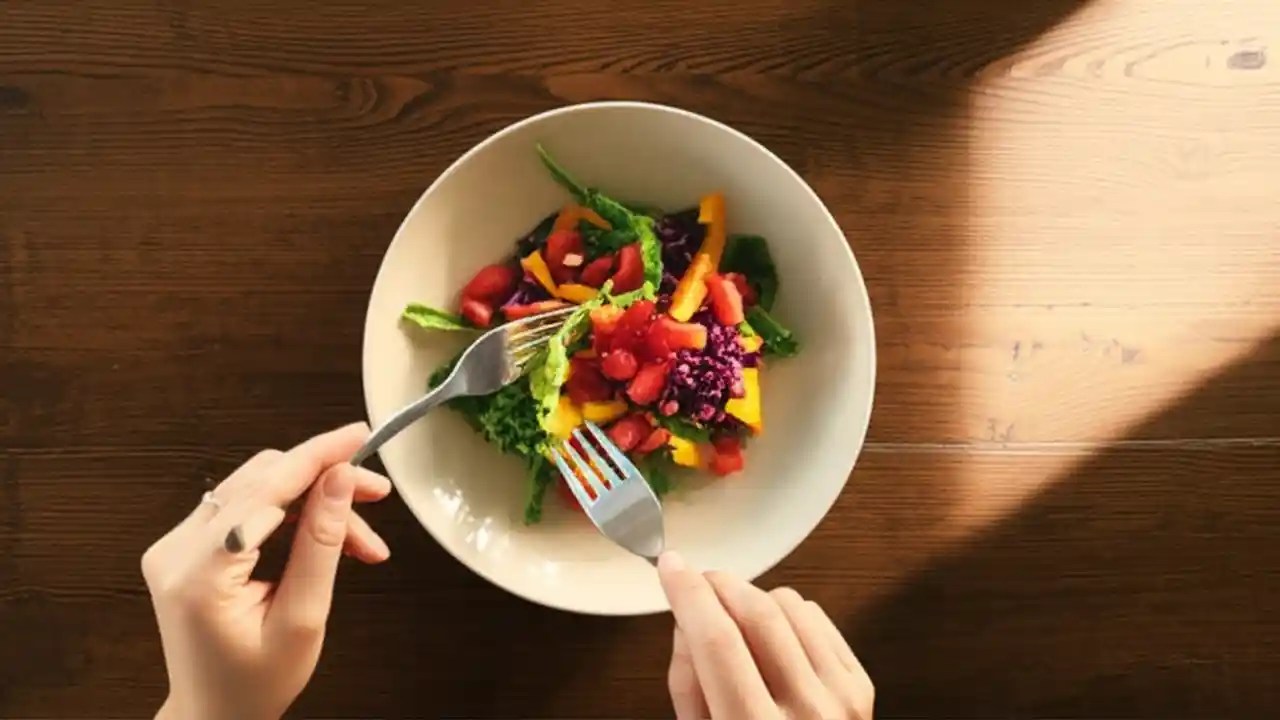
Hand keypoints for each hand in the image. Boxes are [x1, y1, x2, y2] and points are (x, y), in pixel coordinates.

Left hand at [141, 423, 391, 719]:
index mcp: (200, 573)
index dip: (318, 456)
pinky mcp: (185, 547)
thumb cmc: (255, 683)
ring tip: (362, 539)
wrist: (213, 714)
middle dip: (326, 483)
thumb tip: (338, 480)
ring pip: (260, 489)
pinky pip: (246, 507)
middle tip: (376, 497)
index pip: (266, 489)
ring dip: (315, 501)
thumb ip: (321, 544)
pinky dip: (292, 514)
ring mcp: (175, 546)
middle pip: (264, 480)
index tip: (359, 435)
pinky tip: (327, 536)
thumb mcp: (303, 619)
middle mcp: (176, 550)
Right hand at [658, 552, 873, 719]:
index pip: (717, 641)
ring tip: (733, 619)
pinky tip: (770, 633)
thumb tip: (686, 619)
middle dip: (718, 585)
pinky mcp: (861, 687)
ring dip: (752, 597)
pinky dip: (788, 611)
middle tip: (696, 582)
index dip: (689, 594)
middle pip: (755, 613)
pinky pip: (818, 618)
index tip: (671, 567)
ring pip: (789, 605)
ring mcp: (841, 699)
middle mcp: (805, 714)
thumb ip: (689, 683)